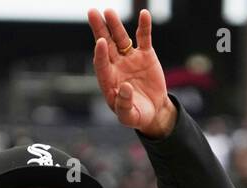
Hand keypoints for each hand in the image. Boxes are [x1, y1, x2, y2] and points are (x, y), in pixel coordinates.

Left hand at [87, 8, 176, 138]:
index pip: (102, 64)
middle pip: (106, 45)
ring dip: (115, 25)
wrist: (154, 111)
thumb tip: (124, 87)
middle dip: (99, 30)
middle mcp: (116, 66)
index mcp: (109, 81)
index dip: (100, 54)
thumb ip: (124, 105)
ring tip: (109, 11)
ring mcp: (130, 59)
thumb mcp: (129, 117)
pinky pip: (144, 38)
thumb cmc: (138, 116)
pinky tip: (144, 14)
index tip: (100, 42)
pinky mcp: (145, 55)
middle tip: (92, 13)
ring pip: (121, 39)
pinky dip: (144, 26)